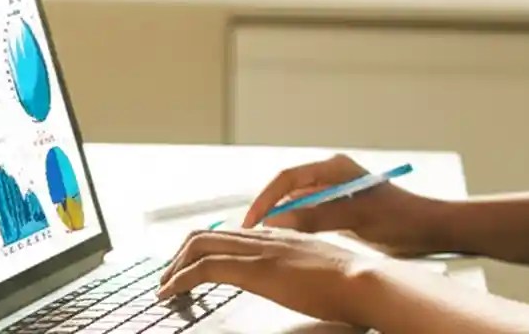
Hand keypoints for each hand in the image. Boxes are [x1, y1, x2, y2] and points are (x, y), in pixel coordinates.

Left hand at [156, 227, 375, 325]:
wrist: (364, 281)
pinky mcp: (254, 269)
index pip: (232, 234)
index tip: (194, 269)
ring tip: (164, 288)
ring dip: (175, 267)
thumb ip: (306, 269)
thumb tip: (300, 281)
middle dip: (180, 256)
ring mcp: (259, 251)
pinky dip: (180, 280)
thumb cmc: (353, 284)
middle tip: (169, 278)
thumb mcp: (323, 270)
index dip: (206, 249)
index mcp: (281, 236)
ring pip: (199, 245)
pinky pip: (204, 268)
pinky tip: (171, 294)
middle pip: (208, 235)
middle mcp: (266, 236)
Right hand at [241, 154, 446, 256]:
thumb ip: (316, 216)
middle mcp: (331, 177)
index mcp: (334, 167)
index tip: (253, 221)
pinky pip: (309, 218)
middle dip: (269, 211)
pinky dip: (296, 230)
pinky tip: (288, 245)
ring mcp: (335, 195)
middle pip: (288, 192)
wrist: (429, 229)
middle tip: (251, 235)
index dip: (266, 199)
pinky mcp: (340, 212)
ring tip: (264, 242)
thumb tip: (277, 221)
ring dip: (281, 222)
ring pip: (296, 207)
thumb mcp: (356, 216)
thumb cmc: (400, 217)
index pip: (288, 178)